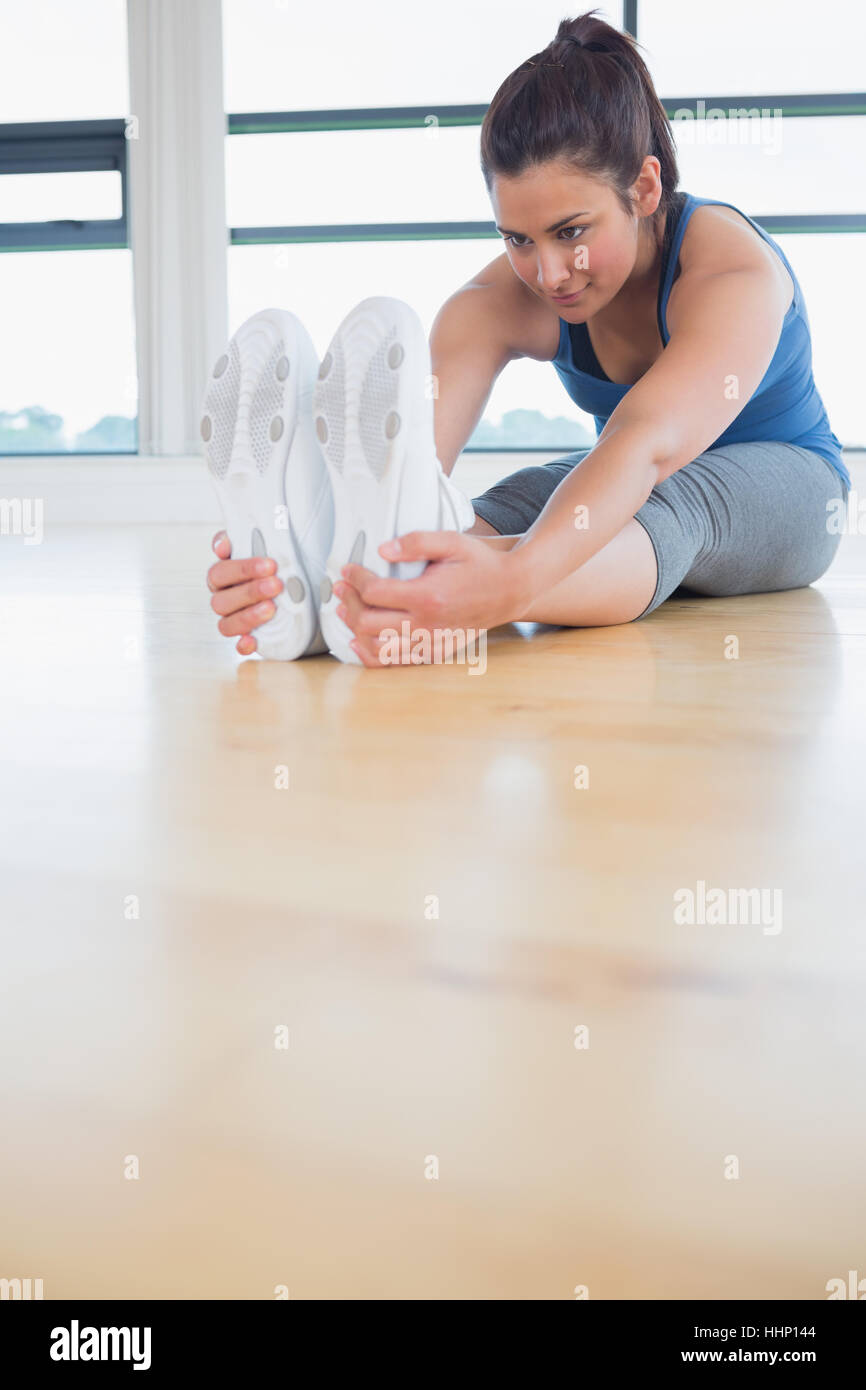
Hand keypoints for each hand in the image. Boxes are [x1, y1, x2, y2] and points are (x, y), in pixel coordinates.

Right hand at [206, 531, 283, 655]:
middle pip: (221, 599)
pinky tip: (253, 640)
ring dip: (248, 616)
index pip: (220, 572)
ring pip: (226, 623)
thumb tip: (222, 544)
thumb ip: (248, 538)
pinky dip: (244, 644)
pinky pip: (238, 645)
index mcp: (225, 576)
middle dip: (250, 591)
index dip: (241, 569)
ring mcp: (234, 619)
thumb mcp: (270, 547)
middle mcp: (224, 598)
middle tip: (276, 584)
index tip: (269, 564)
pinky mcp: (249, 637)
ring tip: (272, 608)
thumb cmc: (280, 567)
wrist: (306, 595)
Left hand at [333, 529, 522, 666]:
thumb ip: (417, 542)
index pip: (374, 593)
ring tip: (345, 611)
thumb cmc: (481, 565)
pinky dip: (372, 654)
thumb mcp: (452, 542)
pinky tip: (360, 641)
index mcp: (428, 596)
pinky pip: (395, 661)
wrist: (510, 590)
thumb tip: (383, 549)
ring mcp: (430, 642)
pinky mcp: (434, 651)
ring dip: (355, 629)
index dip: (355, 579)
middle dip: (348, 604)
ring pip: (377, 647)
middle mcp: (427, 625)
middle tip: (341, 589)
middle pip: (368, 623)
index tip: (348, 570)